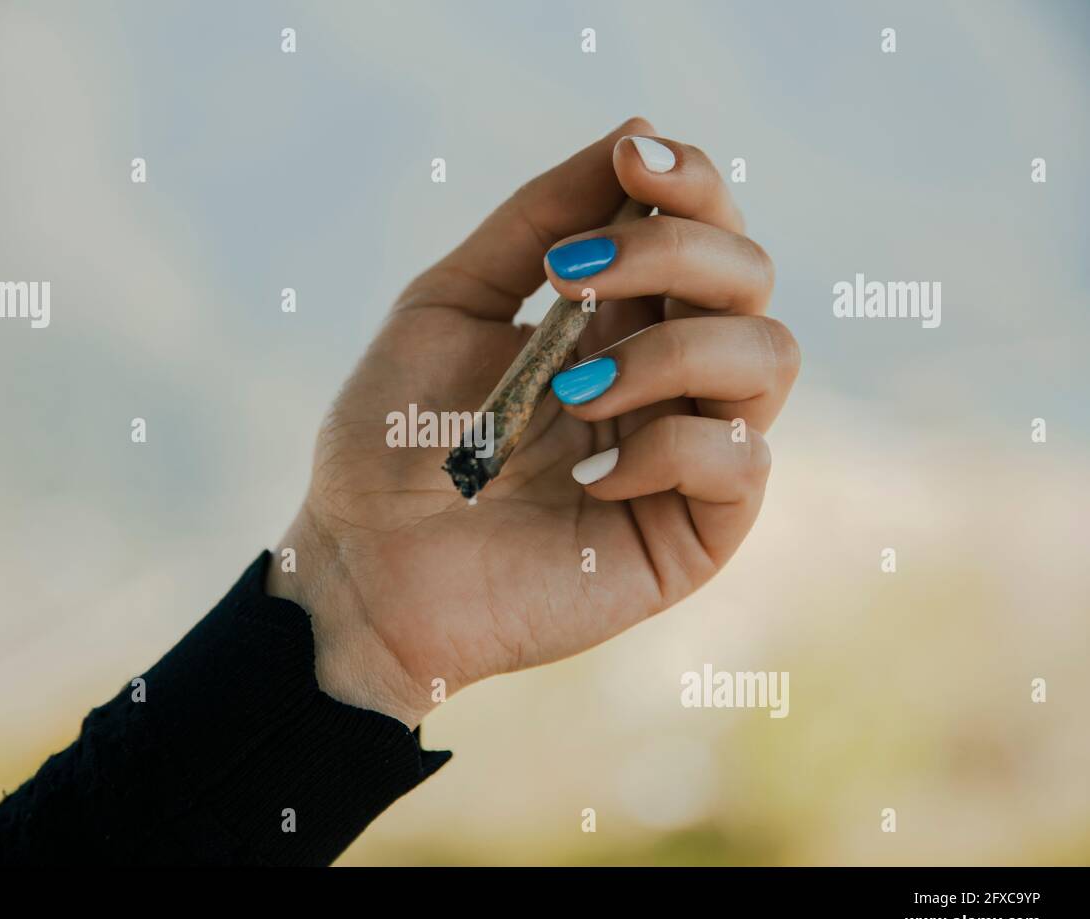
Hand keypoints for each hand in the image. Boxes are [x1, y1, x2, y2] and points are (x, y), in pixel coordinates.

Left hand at [267, 118, 798, 727]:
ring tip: (569, 390)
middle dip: (675, 252)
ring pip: (769, 357)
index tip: (633, 164)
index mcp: (616, 320)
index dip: (690, 182)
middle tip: (573, 278)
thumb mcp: (450, 304)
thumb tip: (638, 132)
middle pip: (748, 276)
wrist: (365, 568)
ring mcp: (686, 454)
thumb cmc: (394, 439)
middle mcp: (665, 377)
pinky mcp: (693, 534)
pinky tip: (588, 476)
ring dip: (673, 349)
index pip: (701, 228)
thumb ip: (538, 220)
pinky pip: (740, 461)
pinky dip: (671, 448)